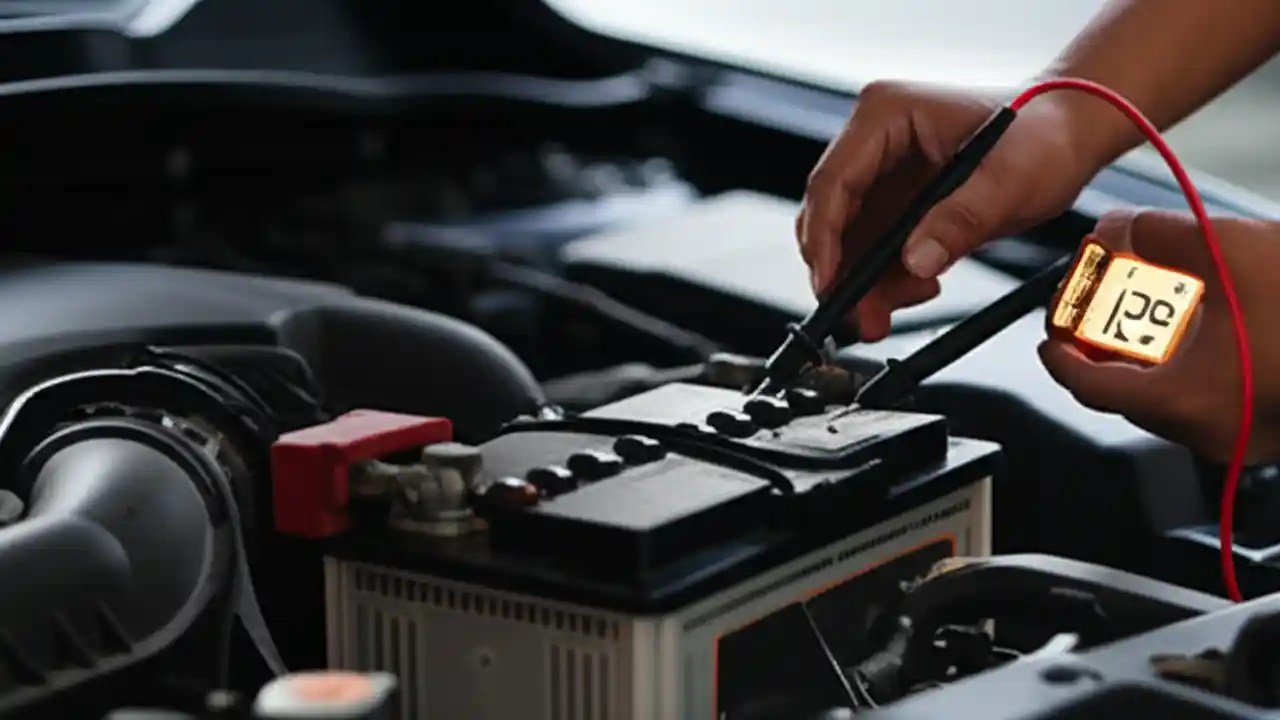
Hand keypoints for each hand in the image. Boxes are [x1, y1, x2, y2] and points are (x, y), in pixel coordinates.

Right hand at [797, 81, 1104, 340]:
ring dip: (867, 281)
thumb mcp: (1009, 180)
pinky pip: (874, 247)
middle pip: (830, 215)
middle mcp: (874, 140)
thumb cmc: (1043, 134)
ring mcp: (882, 171)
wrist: (1069, 134)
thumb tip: (915, 261)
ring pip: (848, 239)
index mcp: (886, 114)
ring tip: (899, 306)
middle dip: (844, 270)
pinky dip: (887, 277)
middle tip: (863, 313)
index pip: (831, 182)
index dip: (824, 239)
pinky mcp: (895, 199)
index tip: (831, 283)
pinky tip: (917, 287)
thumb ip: (960, 222)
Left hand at [1040, 209, 1279, 462]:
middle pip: (1129, 393)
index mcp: (1187, 401)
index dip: (1060, 358)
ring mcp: (1248, 440)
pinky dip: (1200, 368)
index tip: (1050, 336)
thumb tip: (1119, 230)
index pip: (1090, 389)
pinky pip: (1216, 402)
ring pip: (1173, 399)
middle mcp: (1212, 434)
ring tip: (1165, 311)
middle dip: (1112, 348)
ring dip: (1159, 357)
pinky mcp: (1275, 433)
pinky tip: (1216, 329)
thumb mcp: (1230, 249)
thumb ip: (1157, 237)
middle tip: (1106, 310)